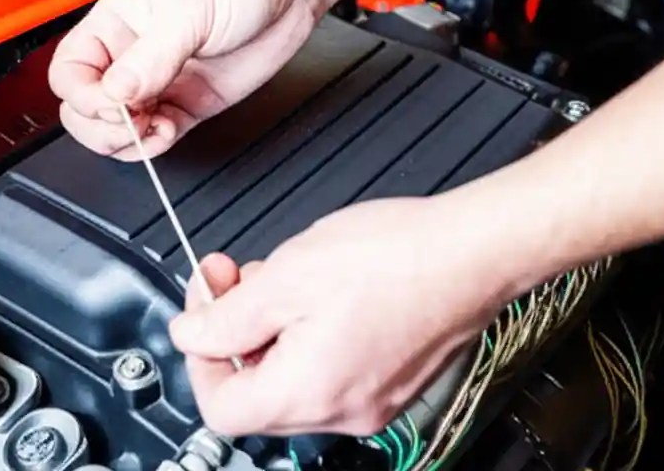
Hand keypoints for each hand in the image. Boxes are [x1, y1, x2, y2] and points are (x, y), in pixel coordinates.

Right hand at [48, 0, 322, 159]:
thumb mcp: (189, 11)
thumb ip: (152, 56)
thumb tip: (117, 92)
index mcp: (115, 22)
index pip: (69, 71)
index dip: (82, 95)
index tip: (113, 103)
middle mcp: (131, 54)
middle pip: (83, 107)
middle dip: (100, 125)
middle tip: (132, 123)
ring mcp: (159, 81)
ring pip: (115, 127)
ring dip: (128, 140)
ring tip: (155, 128)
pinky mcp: (188, 102)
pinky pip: (154, 135)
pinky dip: (154, 144)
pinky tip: (168, 131)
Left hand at [168, 196, 513, 436]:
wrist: (473, 250)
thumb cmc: (397, 257)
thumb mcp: (286, 276)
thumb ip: (226, 317)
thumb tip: (191, 335)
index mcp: (306, 394)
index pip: (219, 408)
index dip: (200, 355)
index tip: (206, 305)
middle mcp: (341, 413)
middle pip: (257, 396)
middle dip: (238, 334)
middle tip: (239, 278)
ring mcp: (373, 402)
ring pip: (295, 381)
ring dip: (275, 332)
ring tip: (289, 277)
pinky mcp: (395, 383)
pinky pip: (332, 372)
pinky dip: (313, 337)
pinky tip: (325, 292)